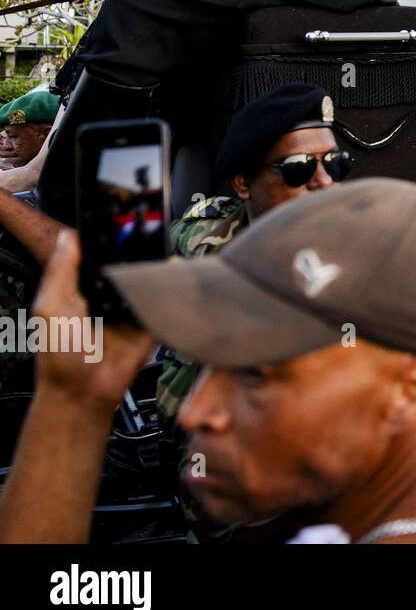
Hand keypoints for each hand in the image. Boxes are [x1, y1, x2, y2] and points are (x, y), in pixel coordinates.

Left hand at [31, 231, 154, 410]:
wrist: (85, 390)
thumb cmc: (60, 355)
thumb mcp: (49, 306)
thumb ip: (59, 271)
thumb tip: (68, 237)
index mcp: (84, 287)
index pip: (101, 254)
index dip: (110, 237)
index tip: (123, 219)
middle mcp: (111, 295)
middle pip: (130, 262)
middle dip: (138, 248)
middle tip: (146, 230)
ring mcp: (134, 308)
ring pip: (151, 279)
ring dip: (156, 269)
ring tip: (161, 253)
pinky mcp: (153, 321)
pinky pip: (166, 302)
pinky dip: (171, 291)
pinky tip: (171, 278)